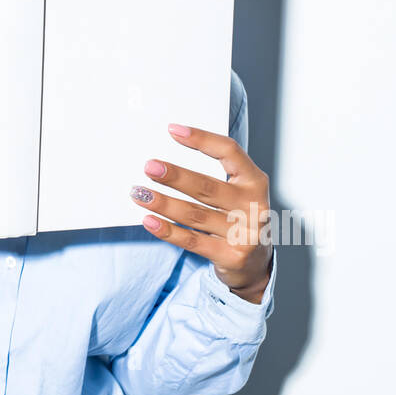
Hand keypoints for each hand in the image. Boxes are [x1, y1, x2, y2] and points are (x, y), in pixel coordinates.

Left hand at [129, 123, 273, 304]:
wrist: (256, 263)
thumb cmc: (239, 217)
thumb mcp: (237, 192)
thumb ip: (213, 176)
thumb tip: (167, 163)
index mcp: (255, 181)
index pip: (230, 152)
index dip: (202, 139)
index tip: (174, 130)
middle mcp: (253, 206)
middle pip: (207, 187)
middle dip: (175, 176)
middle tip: (150, 167)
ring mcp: (244, 234)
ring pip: (195, 215)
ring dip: (163, 203)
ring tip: (139, 194)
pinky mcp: (231, 256)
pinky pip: (192, 241)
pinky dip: (167, 230)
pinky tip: (149, 220)